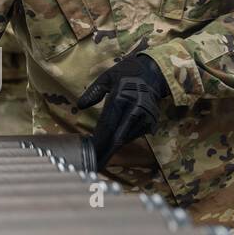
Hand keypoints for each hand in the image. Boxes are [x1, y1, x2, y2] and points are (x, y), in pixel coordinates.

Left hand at [75, 54, 168, 169]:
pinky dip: (125, 139)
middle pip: (119, 134)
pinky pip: (136, 134)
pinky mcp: (153, 121)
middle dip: (107, 149)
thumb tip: (80, 105)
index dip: (100, 138)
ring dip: (115, 146)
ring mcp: (146, 115)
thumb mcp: (107, 77)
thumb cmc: (126, 73)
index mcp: (123, 96)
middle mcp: (136, 107)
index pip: (108, 122)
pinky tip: (115, 145)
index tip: (92, 150)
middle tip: (96, 162)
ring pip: (128, 136)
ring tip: (102, 157)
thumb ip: (94, 91)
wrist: (153, 72)